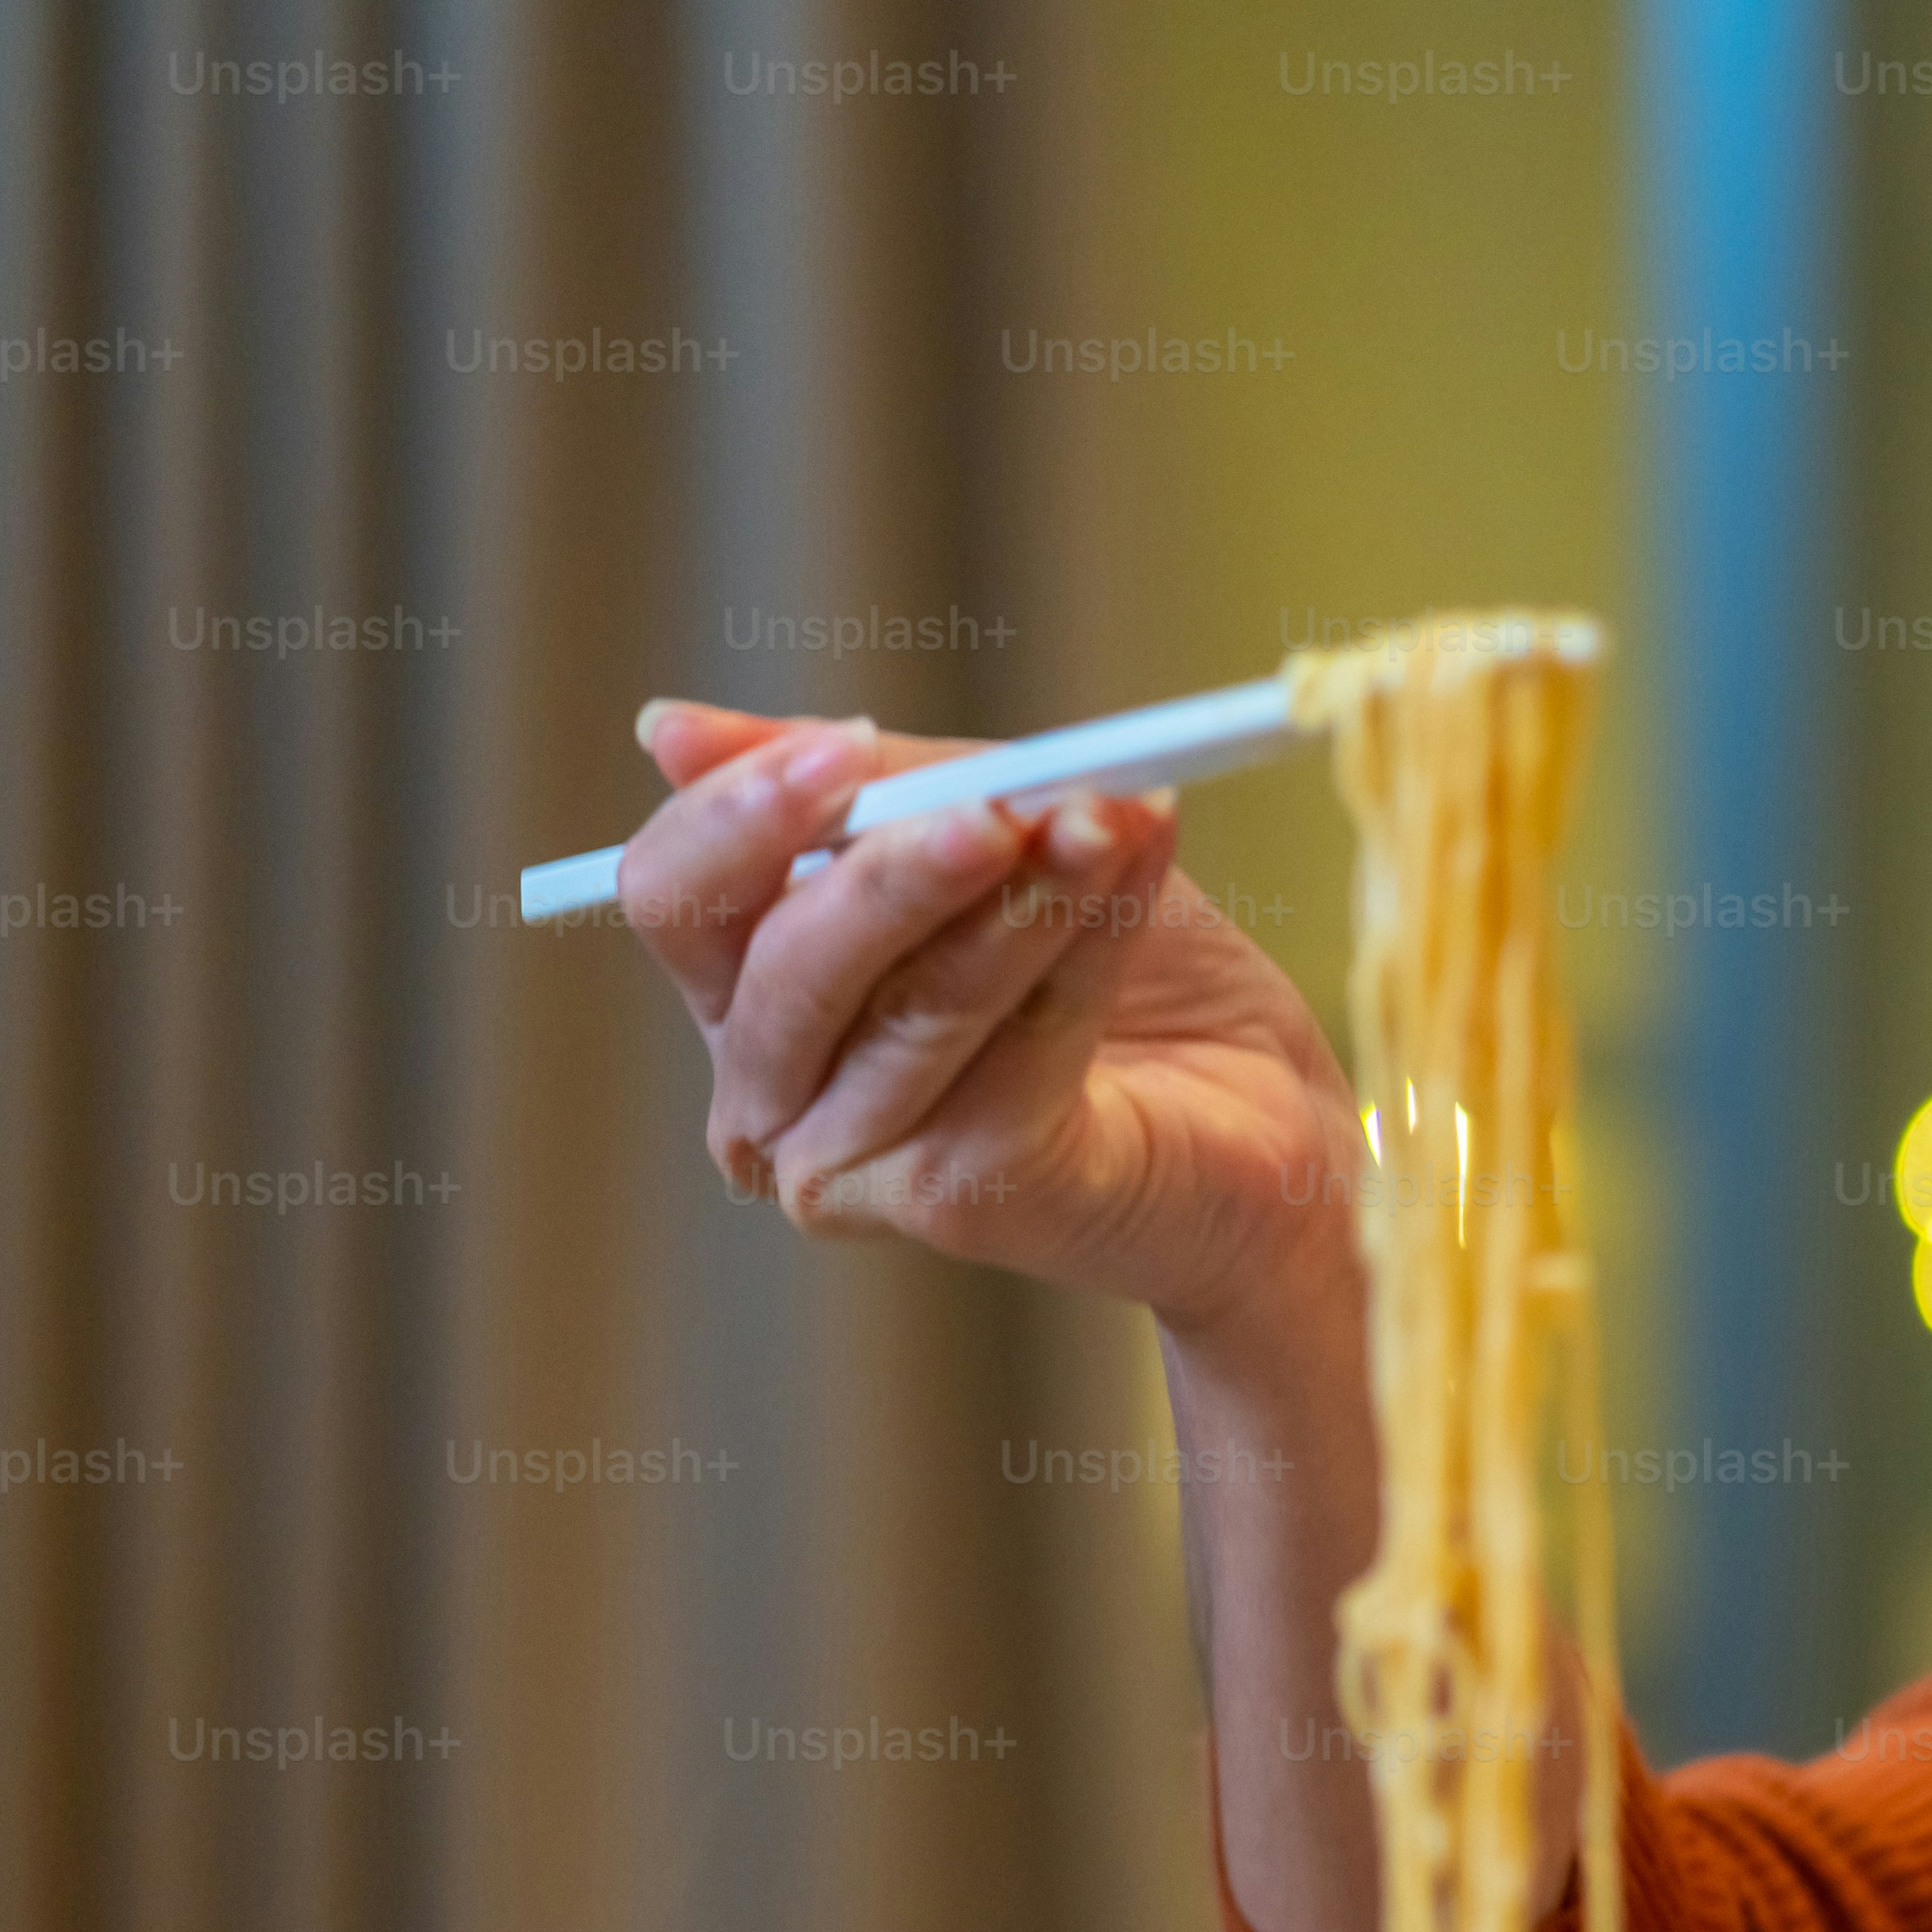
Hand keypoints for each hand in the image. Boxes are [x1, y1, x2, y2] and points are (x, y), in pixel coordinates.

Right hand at [612, 699, 1352, 1335]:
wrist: (1267, 1125)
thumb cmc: (1131, 981)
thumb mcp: (998, 836)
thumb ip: (870, 785)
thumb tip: (664, 729)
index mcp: (752, 997)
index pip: (677, 899)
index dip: (742, 815)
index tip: (850, 745)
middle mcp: (776, 1097)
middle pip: (781, 964)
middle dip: (897, 867)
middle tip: (1000, 799)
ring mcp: (860, 1165)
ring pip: (912, 1003)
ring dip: (1021, 897)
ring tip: (1105, 815)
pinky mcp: (964, 1202)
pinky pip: (1014, 1055)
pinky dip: (1083, 953)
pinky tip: (1136, 875)